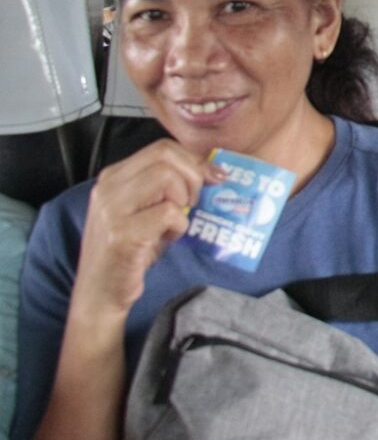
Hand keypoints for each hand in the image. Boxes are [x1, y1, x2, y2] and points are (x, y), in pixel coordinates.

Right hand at [74, 140, 222, 318]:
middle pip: (166, 157)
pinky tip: (169, 238)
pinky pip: (168, 213)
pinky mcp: (121, 233)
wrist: (101, 292)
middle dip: (193, 178)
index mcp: (114, 176)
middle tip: (193, 203)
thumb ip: (169, 188)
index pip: (162, 148)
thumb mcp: (147, 211)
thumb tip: (213, 171)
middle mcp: (108, 187)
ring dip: (184, 201)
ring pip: (167, 178)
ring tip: (177, 222)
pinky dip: (180, 225)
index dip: (194, 161)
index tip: (213, 178)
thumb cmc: (132, 250)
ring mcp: (112, 209)